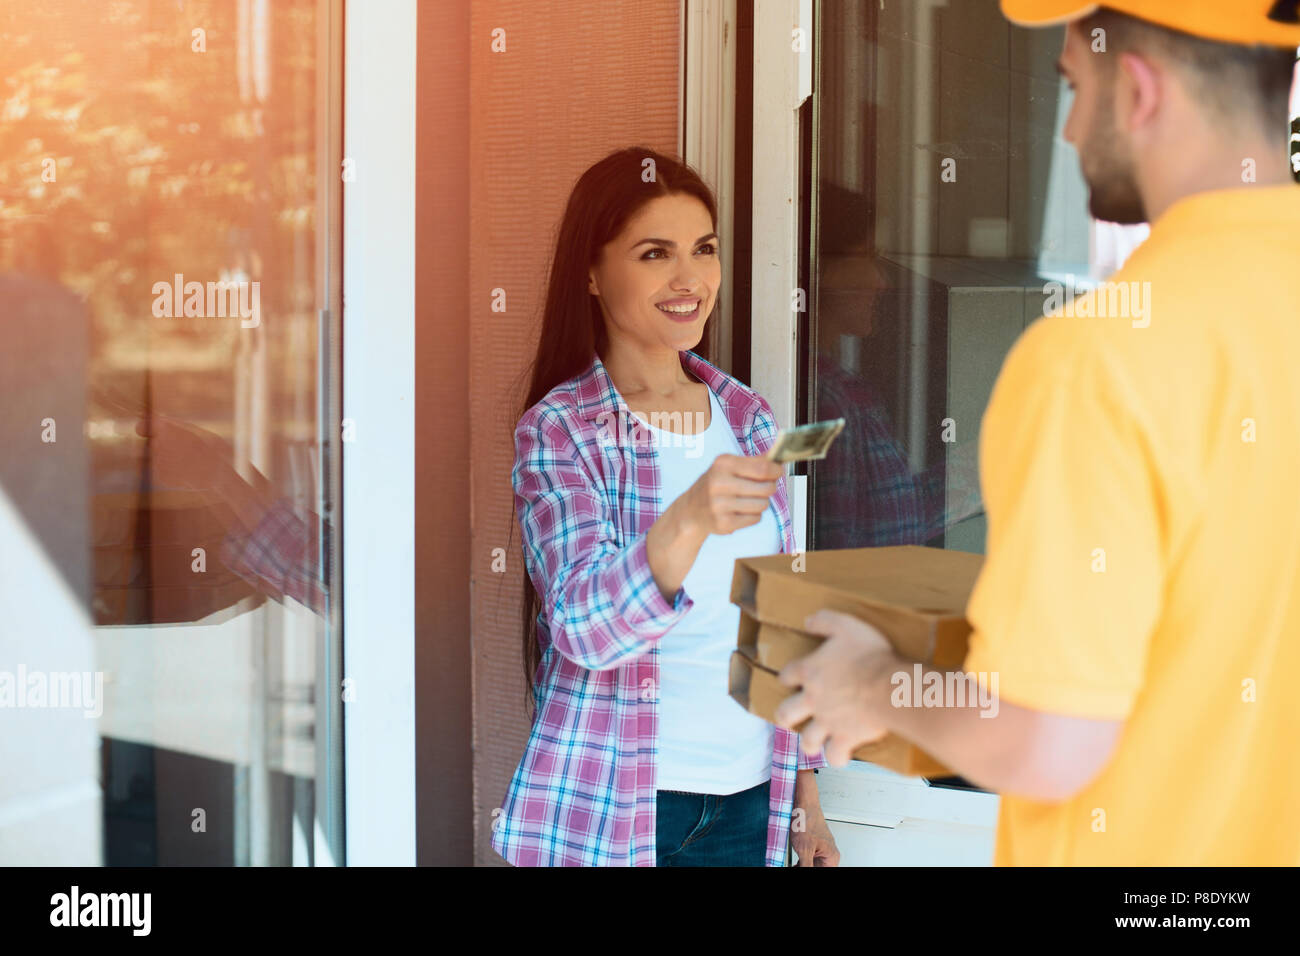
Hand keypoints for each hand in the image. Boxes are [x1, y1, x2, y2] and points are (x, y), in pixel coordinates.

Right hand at [679, 453, 781, 536]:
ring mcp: (720, 505)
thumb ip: (754, 461)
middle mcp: (719, 484)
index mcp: (723, 464)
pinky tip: (740, 511)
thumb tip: (777, 456)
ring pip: (763, 505)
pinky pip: (755, 518)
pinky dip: (753, 515)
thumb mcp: (728, 467)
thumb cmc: (715, 485)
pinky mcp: (724, 523)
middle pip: (766, 488)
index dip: (776, 471)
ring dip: (761, 503)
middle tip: (763, 487)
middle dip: (770, 488)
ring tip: (749, 500)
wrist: (691, 510)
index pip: (762, 468)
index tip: (778, 472)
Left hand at [774, 610, 900, 766]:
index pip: (787, 675)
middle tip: (790, 717)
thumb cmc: (870, 654)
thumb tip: (807, 621)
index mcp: (810, 672)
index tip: (792, 678)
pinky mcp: (846, 738)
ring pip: (807, 740)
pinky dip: (837, 757)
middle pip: (785, 713)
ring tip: (814, 741)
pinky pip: (836, 755)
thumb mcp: (846, 625)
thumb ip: (824, 621)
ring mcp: (828, 722)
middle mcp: (813, 700)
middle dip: (785, 716)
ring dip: (809, 741)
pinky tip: (840, 754)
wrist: (888, 686)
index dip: (788, 676)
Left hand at [790, 771, 839, 866]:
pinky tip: (792, 863)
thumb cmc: (806, 820)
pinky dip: (800, 862)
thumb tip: (804, 872)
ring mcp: (820, 849)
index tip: (803, 866)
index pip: (824, 872)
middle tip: (797, 865)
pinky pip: (807, 859)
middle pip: (818, 868)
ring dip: (801, 866)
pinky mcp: (812, 845)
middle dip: (806, 868)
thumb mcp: (804, 850)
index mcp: (832, 857)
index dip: (811, 871)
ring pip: (811, 865)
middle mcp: (828, 854)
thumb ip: (806, 867)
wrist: (802, 803)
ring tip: (793, 864)